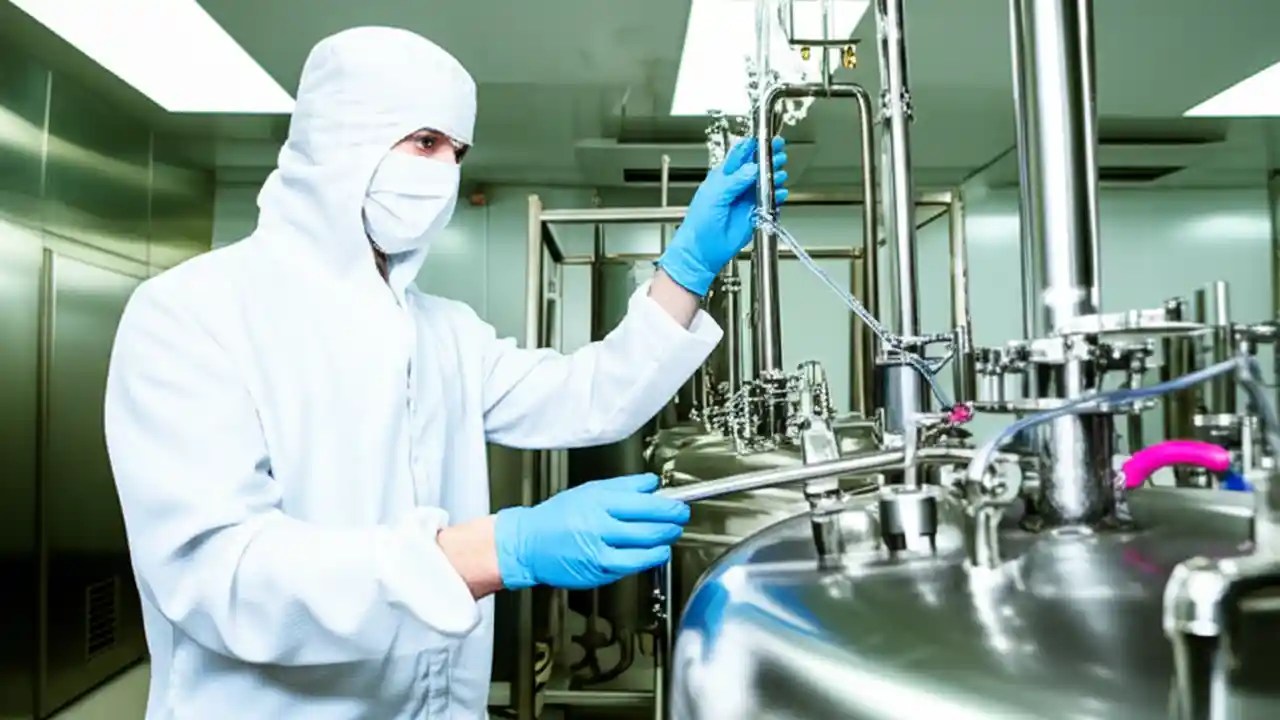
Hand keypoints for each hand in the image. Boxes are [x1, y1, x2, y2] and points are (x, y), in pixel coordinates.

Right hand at [494, 473, 689, 589]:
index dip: (669, 507)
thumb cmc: (556, 517)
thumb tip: (652, 483)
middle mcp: (600, 528)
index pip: (646, 504)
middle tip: (679, 521)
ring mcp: (600, 553)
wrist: (529, 544)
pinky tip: (651, 553)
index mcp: (598, 503)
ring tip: (668, 537)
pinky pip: (631, 567)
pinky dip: (646, 560)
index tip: (680, 506)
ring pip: (645, 552)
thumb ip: (624, 487)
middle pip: (650, 529)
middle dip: (672, 525)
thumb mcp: (589, 490)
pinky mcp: (599, 573)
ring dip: (663, 545)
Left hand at [656, 137, 788, 295]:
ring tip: (781, 172)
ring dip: (774, 176)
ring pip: (764, 182)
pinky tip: (780, 193)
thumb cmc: (700, 225)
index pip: (740, 155)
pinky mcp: (754, 213)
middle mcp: (736, 186)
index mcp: (723, 177)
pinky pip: (769, 201)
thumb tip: (751, 168)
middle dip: (768, 157)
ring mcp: (745, 199)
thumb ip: (734, 181)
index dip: (753, 145)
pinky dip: (777, 196)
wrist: (702, 251)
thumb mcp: (714, 196)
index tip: (765, 138)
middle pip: (756, 166)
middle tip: (779, 150)